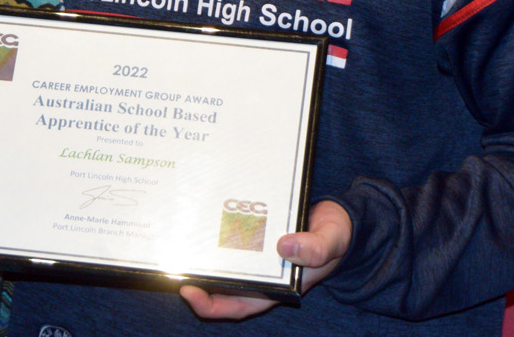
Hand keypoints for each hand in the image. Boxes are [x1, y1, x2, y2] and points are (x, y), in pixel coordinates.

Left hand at [179, 200, 351, 319]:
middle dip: (194, 275)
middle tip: (173, 260)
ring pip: (219, 258)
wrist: (340, 218)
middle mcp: (259, 272)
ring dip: (201, 249)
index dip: (210, 304)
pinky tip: (202, 209)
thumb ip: (315, 249)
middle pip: (219, 282)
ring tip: (179, 233)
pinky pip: (229, 231)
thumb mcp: (330, 243)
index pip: (236, 304)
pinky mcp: (252, 229)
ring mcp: (253, 251)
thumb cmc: (334, 238)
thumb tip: (286, 245)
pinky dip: (216, 224)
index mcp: (275, 287)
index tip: (189, 291)